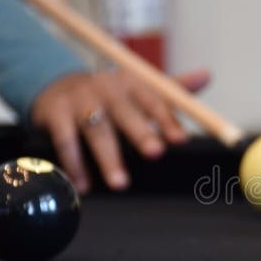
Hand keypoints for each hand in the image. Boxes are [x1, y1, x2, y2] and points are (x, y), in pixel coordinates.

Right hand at [31, 68, 210, 193]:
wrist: (56, 86)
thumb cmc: (110, 95)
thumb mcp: (139, 90)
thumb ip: (173, 91)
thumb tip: (206, 75)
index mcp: (131, 83)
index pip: (153, 100)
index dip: (167, 120)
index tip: (181, 140)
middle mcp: (105, 87)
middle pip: (126, 112)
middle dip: (141, 133)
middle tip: (156, 154)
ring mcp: (78, 99)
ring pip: (95, 130)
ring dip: (108, 158)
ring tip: (120, 184)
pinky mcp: (53, 112)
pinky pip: (65, 140)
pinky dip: (74, 164)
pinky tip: (84, 185)